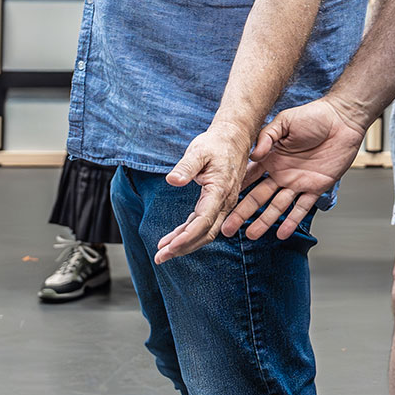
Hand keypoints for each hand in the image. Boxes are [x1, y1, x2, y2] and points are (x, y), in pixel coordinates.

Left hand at [154, 120, 253, 263]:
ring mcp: (224, 203)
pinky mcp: (219, 202)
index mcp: (220, 190)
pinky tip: (174, 238)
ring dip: (185, 244)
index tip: (168, 247)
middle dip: (183, 248)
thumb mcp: (198, 151)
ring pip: (206, 232)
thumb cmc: (216, 143)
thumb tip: (172, 180)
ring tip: (163, 252)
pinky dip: (189, 233)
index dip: (186, 237)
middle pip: (206, 233)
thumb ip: (185, 167)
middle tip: (160, 258)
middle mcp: (225, 201)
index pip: (203, 221)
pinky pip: (205, 223)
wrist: (235, 136)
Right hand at [221, 97, 369, 241]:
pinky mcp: (316, 187)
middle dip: (242, 213)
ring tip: (251, 235)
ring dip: (264, 221)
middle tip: (228, 228)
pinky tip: (281, 233)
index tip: (218, 203)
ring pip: (277, 206)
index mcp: (272, 157)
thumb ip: (267, 136)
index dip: (235, 190)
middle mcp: (282, 172)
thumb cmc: (314, 115)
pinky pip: (302, 207)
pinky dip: (292, 221)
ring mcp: (298, 181)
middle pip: (258, 197)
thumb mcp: (285, 121)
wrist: (342, 119)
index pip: (249, 177)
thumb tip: (253, 155)